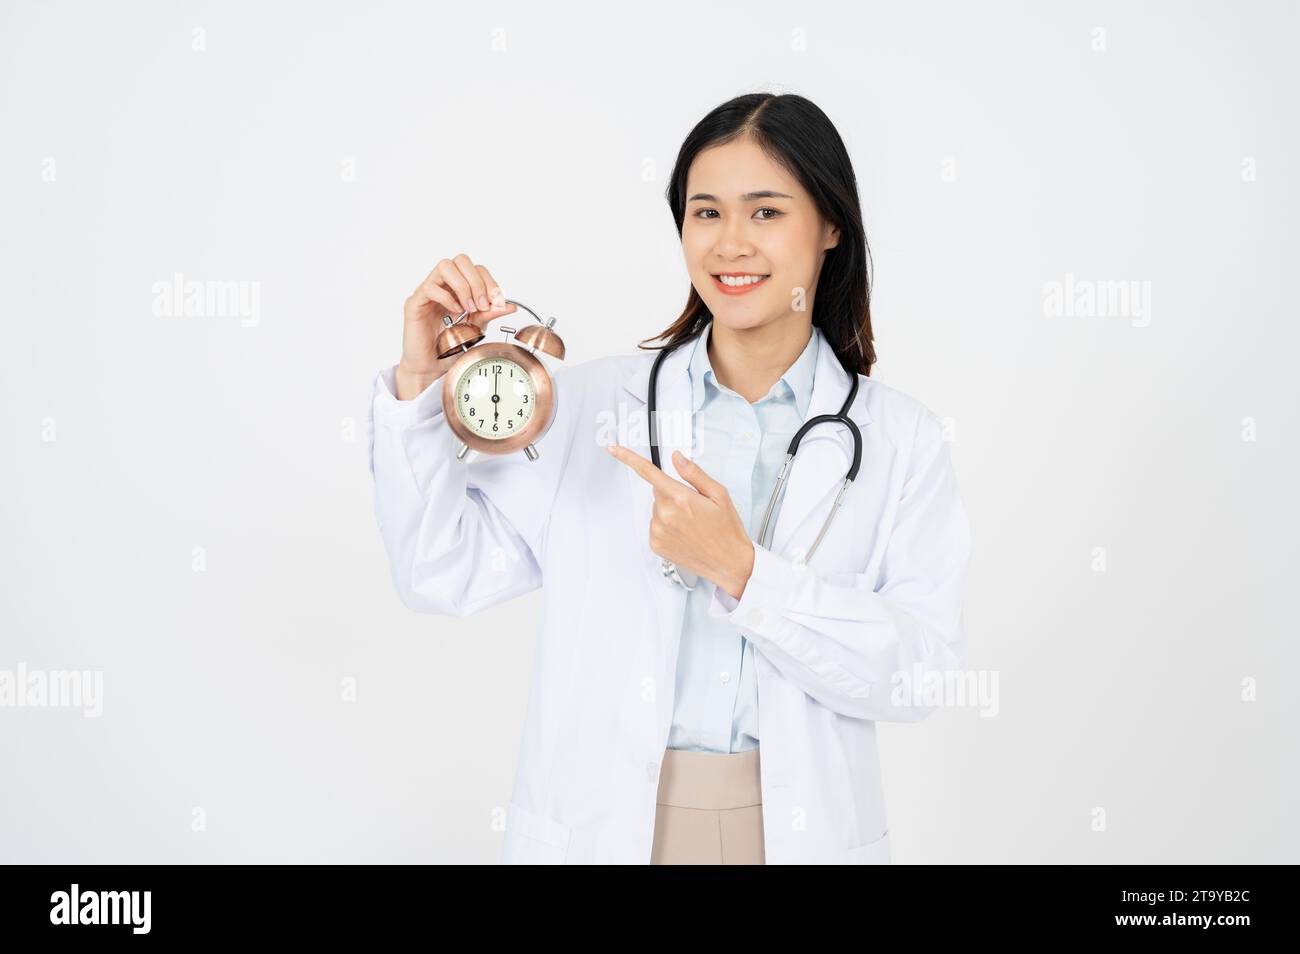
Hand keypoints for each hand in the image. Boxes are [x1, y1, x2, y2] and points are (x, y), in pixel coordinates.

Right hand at [395, 254, 518, 398]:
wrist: (431, 366)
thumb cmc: (449, 345)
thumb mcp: (476, 327)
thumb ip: (490, 313)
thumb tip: (510, 306)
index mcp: (458, 287)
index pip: (476, 268)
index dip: (490, 282)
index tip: (498, 302)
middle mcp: (443, 285)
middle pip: (461, 260)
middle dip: (477, 282)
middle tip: (482, 305)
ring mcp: (427, 291)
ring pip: (445, 266)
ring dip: (463, 286)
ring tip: (468, 308)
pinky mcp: (415, 302)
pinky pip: (430, 288)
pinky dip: (447, 298)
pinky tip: (454, 312)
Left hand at [607, 445, 755, 599]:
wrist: (729, 562)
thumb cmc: (727, 530)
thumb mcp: (718, 494)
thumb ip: (694, 474)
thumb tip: (677, 458)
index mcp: (681, 498)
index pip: (648, 472)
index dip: (628, 458)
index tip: (614, 450)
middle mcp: (666, 515)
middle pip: (658, 492)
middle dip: (673, 495)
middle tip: (694, 508)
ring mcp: (658, 531)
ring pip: (657, 509)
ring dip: (670, 512)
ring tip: (692, 525)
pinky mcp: (656, 544)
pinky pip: (656, 526)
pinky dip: (667, 527)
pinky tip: (684, 534)